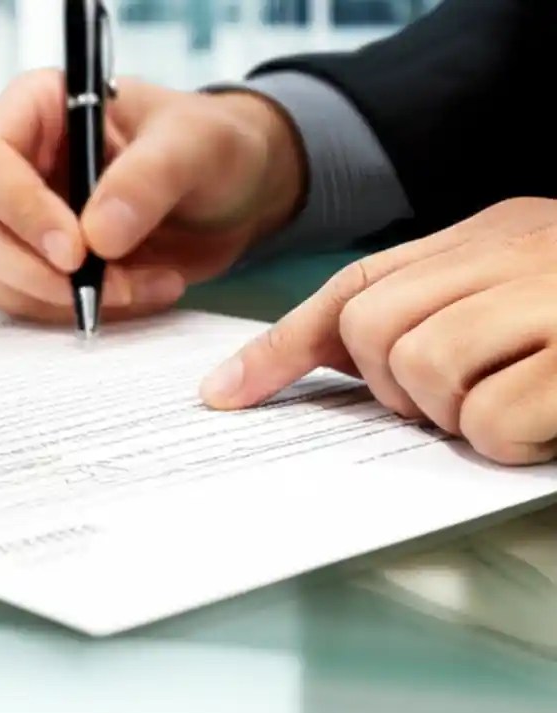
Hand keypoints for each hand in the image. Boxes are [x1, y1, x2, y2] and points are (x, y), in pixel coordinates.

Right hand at [0, 69, 305, 321]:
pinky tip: (137, 292)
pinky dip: (75, 313)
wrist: (232, 196)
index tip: (75, 249)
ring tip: (141, 286)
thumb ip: (149, 178)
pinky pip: (23, 304)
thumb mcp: (197, 145)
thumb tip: (97, 235)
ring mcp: (18, 222)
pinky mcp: (36, 266)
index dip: (16, 207)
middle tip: (102, 284)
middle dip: (32, 270)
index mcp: (36, 110)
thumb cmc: (211, 147)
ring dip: (58, 299)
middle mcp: (13, 166)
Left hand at [200, 197, 556, 465]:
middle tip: (457, 404)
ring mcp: (551, 298)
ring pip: (423, 366)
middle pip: (371, 326)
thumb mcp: (517, 295)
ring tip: (517, 411)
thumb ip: (431, 313)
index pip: (354, 286)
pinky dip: (508, 440)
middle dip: (394, 386)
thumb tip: (327, 366)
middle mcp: (514, 252)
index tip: (225, 392)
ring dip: (456, 414)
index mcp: (491, 235)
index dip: (284, 344)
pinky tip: (545, 428)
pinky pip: (492, 418)